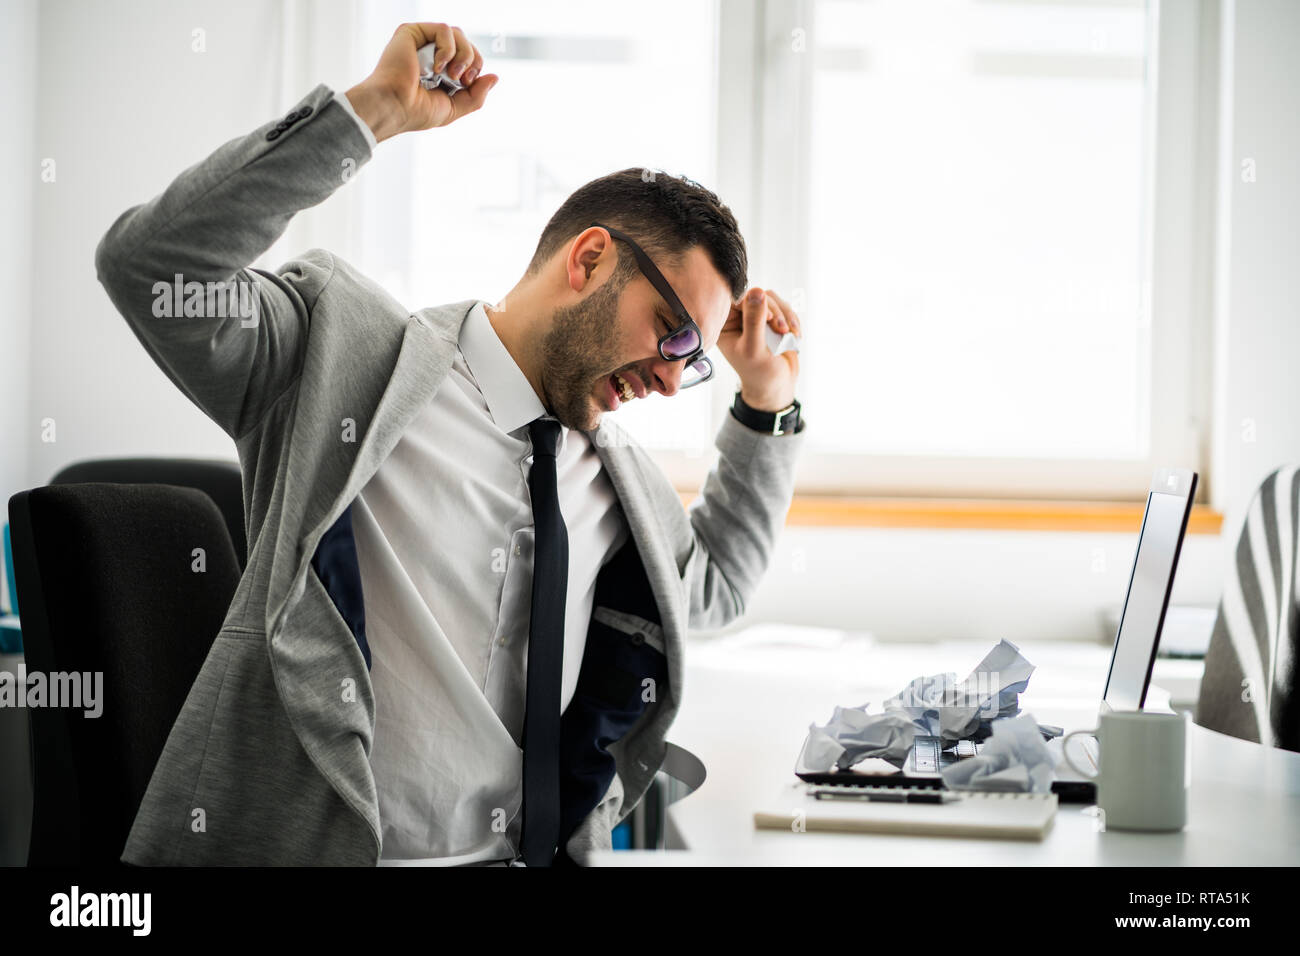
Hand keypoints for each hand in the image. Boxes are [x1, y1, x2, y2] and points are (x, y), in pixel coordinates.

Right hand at [344, 22, 498, 142]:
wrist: (396, 108)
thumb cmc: (417, 111)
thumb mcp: (455, 107)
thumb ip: (476, 95)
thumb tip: (494, 77)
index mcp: (439, 70)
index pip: (468, 57)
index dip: (476, 67)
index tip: (466, 84)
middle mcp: (430, 53)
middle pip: (466, 43)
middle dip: (473, 60)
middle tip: (462, 80)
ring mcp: (421, 42)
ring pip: (458, 33)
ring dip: (463, 55)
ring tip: (451, 74)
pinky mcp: (412, 33)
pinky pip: (443, 29)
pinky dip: (448, 48)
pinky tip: (438, 66)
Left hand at [716, 287, 802, 411]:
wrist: (777, 385)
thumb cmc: (760, 372)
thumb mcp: (755, 348)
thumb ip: (754, 320)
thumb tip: (757, 291)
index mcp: (725, 324)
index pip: (737, 298)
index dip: (755, 302)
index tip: (770, 318)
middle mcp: (738, 318)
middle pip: (756, 295)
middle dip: (775, 311)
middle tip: (782, 329)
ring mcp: (756, 317)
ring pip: (772, 299)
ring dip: (786, 315)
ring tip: (790, 334)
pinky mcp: (772, 320)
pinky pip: (783, 307)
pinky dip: (792, 320)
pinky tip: (795, 335)